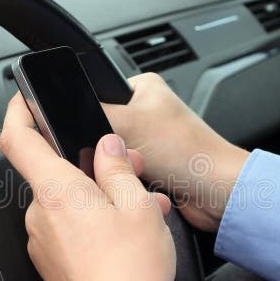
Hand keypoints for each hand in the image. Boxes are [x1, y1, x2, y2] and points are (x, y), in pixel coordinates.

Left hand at [0, 94, 175, 280]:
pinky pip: (70, 230)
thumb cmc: (131, 272)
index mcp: (56, 192)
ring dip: (101, 198)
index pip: (16, 139)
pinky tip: (128, 234)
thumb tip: (107, 148)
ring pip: (69, 204)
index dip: (17, 112)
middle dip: (93, 166)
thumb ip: (117, 168)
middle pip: (57, 173)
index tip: (24, 99)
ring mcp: (43, 243)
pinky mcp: (52, 265)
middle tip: (130, 170)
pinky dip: (95, 223)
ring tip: (143, 210)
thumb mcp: (136, 206)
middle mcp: (40, 216)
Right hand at [103, 73, 249, 231]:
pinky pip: (124, 175)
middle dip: (105, 148)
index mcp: (143, 87)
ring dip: (117, 168)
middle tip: (118, 153)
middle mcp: (148, 112)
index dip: (89, 115)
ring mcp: (151, 141)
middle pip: (101, 130)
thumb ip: (90, 113)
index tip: (92, 131)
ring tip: (136, 168)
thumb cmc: (190, 152)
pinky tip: (139, 182)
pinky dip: (127, 181)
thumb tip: (62, 114)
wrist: (218, 193)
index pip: (96, 94)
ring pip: (111, 157)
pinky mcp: (153, 167)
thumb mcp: (128, 123)